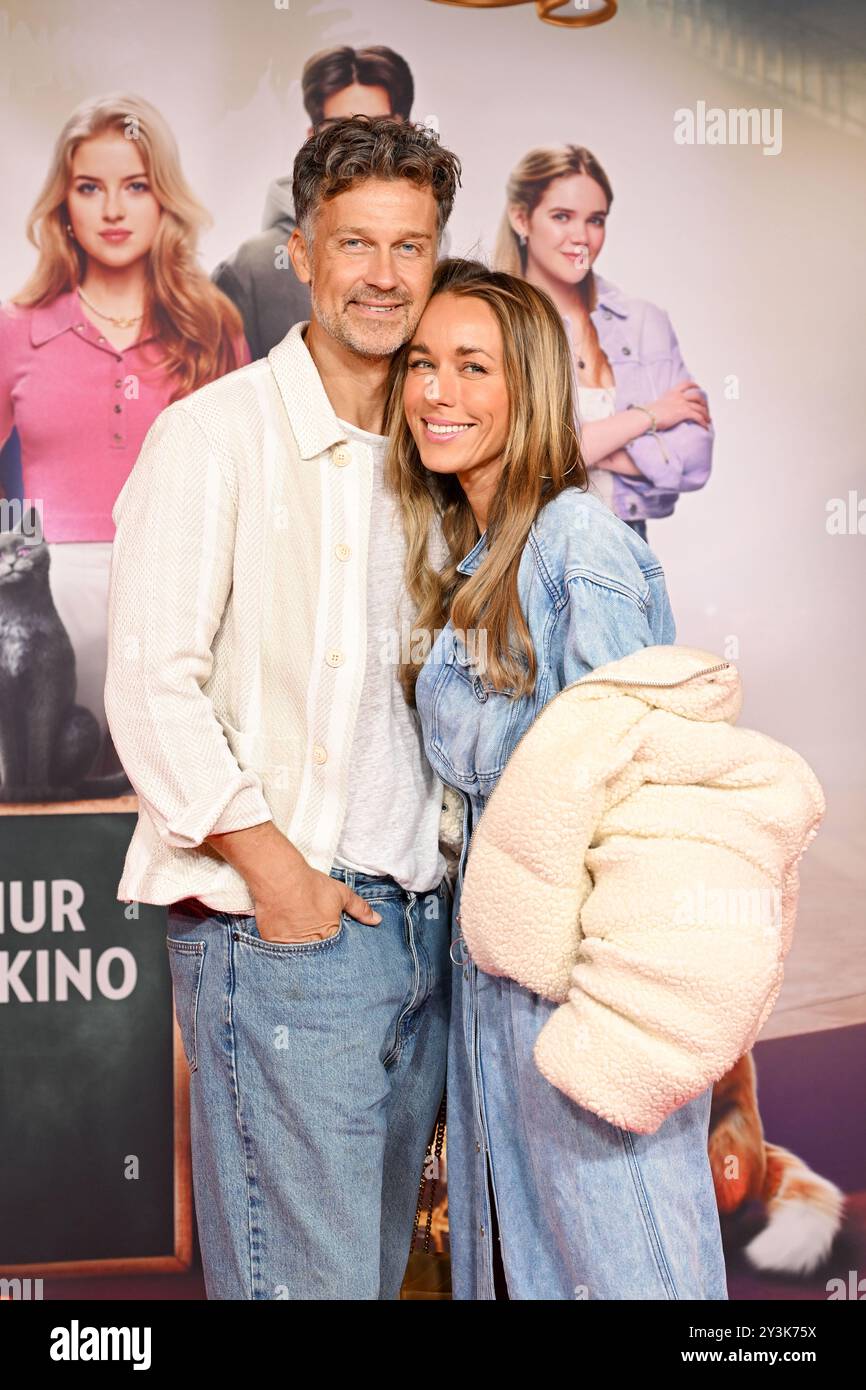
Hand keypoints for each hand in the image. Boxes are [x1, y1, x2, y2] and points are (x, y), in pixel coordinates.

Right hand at [251, 855, 382, 944]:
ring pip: (296, 957)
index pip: (336, 953)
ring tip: (297, 940)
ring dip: (299, 953)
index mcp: (329, 937)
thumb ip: (360, 909)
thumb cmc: (311, 886)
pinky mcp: (271, 944)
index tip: (331, 944)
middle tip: (314, 944)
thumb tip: (377, 920)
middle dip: (317, 954)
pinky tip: (282, 939)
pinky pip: (278, 952)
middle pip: (316, 959)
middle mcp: (310, 947)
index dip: (334, 948)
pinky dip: (282, 948)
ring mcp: (289, 948)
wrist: (279, 879)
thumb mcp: (341, 894)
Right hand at [647, 379, 710, 431]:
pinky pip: (698, 417)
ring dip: (706, 415)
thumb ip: (663, 404)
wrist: (646, 416)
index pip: (686, 384)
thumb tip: (662, 410)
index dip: (694, 385)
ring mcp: (682, 404)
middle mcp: (679, 397)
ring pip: (700, 408)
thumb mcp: (656, 404)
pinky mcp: (684, 413)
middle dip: (704, 403)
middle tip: (706, 409)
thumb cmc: (647, 413)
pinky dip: (703, 422)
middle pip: (698, 396)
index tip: (698, 387)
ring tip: (708, 421)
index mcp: (672, 392)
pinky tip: (705, 426)